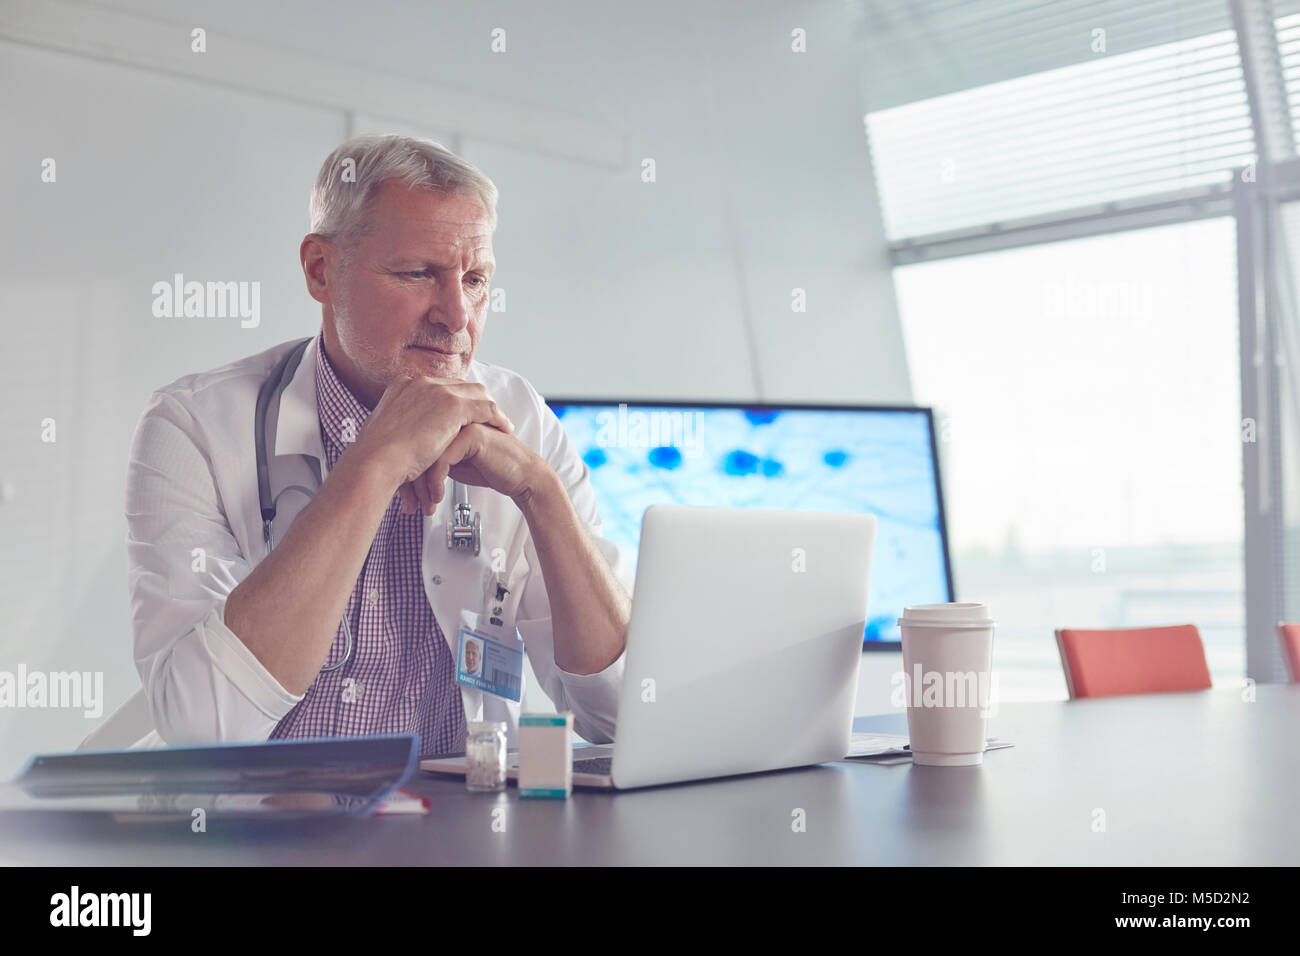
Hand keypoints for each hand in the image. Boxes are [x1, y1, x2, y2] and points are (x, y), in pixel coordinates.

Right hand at [348, 374, 513, 512]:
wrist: (374, 462)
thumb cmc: (375, 459)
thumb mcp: (383, 435)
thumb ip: (398, 429)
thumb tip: (401, 438)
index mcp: (402, 386)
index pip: (439, 387)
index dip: (456, 400)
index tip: (466, 415)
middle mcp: (419, 382)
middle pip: (460, 385)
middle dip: (476, 402)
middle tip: (488, 418)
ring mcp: (436, 390)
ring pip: (477, 393)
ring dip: (490, 409)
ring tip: (501, 424)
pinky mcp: (452, 405)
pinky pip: (486, 406)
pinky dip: (497, 417)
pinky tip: (504, 429)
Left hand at [402, 423, 547, 514]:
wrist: (520, 477)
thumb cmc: (488, 469)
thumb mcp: (452, 462)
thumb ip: (432, 454)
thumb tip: (405, 467)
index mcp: (444, 417)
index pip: (412, 439)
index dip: (407, 469)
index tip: (405, 494)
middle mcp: (451, 415)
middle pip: (415, 444)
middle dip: (411, 479)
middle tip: (411, 503)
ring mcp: (462, 422)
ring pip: (425, 452)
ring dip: (422, 484)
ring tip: (425, 504)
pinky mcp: (472, 434)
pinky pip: (441, 458)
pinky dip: (435, 482)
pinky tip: (438, 496)